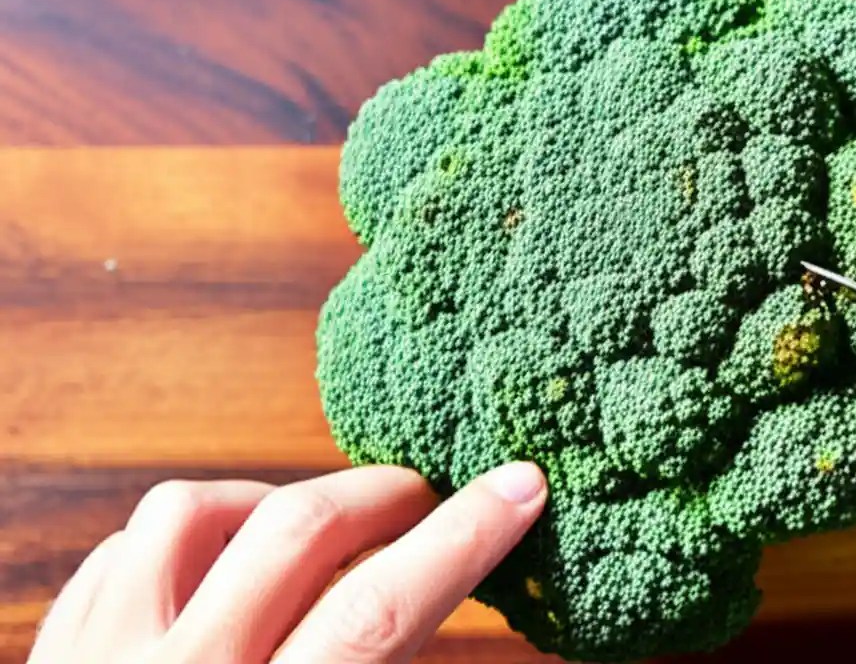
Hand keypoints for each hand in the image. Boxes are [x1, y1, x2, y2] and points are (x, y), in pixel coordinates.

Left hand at [27, 461, 546, 663]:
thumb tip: (429, 622)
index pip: (380, 611)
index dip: (463, 539)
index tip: (521, 487)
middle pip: (296, 535)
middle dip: (386, 496)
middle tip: (430, 500)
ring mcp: (99, 660)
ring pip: (191, 511)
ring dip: (278, 500)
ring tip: (325, 526)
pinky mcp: (55, 653)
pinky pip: (124, 549)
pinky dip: (191, 533)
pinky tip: (230, 556)